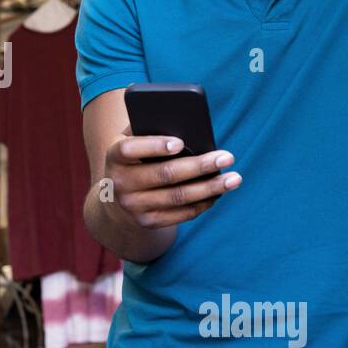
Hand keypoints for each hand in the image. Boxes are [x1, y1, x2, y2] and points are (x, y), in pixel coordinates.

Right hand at [101, 131, 241, 231]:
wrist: (114, 197)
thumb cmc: (133, 157)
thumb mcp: (131, 140)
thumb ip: (149, 129)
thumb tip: (186, 125)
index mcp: (114, 155)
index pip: (130, 149)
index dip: (155, 146)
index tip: (181, 142)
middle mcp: (120, 183)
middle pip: (165, 174)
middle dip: (200, 166)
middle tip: (227, 157)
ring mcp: (133, 206)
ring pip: (178, 197)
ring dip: (210, 188)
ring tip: (234, 179)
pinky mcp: (147, 222)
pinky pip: (181, 214)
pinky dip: (203, 203)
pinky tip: (219, 193)